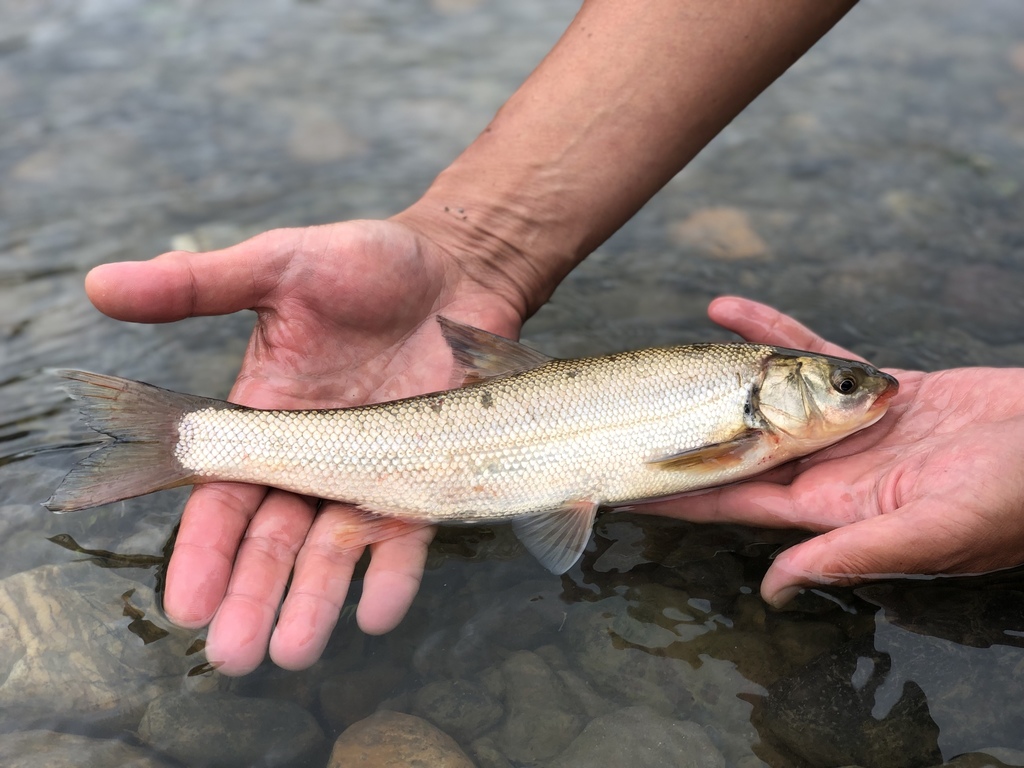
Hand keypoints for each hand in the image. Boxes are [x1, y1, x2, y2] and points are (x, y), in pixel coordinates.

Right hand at [85, 220, 523, 673]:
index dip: (205, 549)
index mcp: (267, 416)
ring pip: (334, 547)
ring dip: (314, 599)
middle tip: (234, 654)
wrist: (456, 266)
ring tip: (294, 652)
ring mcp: (375, 466)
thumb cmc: (364, 261)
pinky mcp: (432, 468)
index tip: (189, 602)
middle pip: (274, 537)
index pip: (224, 494)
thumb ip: (197, 284)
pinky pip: (409, 529)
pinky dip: (393, 570)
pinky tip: (377, 611)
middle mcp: (316, 454)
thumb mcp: (276, 264)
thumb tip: (100, 285)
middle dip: (253, 595)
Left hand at [648, 297, 1023, 606]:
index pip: (739, 499)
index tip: (629, 486)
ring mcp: (851, 426)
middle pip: (742, 445)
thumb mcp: (927, 533)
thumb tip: (775, 589)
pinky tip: (735, 312)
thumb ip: (847, 555)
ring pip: (770, 392)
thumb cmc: (1013, 500)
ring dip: (725, 367)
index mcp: (834, 508)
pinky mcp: (878, 390)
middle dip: (690, 429)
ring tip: (683, 340)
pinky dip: (776, 333)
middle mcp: (832, 469)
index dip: (685, 494)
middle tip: (634, 411)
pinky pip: (815, 354)